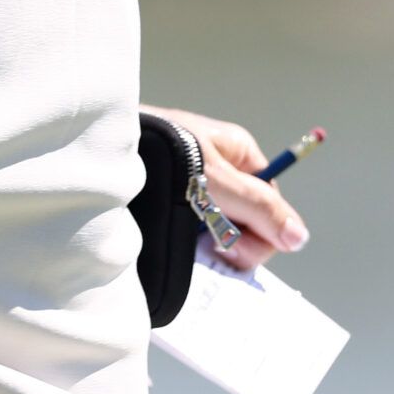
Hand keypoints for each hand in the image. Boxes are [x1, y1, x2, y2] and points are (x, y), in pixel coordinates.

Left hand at [143, 104, 308, 269]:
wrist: (95, 145)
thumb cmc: (159, 154)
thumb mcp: (215, 182)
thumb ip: (260, 208)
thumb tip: (298, 237)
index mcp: (237, 151)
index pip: (270, 200)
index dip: (262, 231)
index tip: (237, 248)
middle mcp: (218, 165)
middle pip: (248, 215)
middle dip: (234, 237)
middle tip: (209, 246)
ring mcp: (191, 181)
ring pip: (218, 222)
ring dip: (208, 240)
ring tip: (186, 240)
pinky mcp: (166, 195)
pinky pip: (190, 223)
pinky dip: (186, 236)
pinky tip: (173, 241)